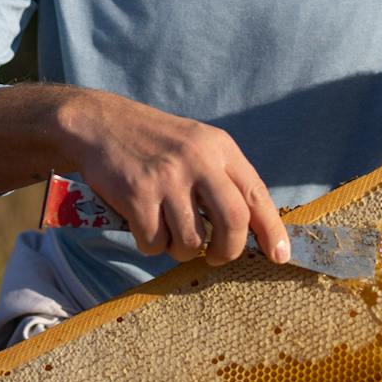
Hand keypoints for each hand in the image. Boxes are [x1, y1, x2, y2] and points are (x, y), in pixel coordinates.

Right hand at [55, 91, 288, 266]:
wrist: (101, 124)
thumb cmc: (155, 142)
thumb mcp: (198, 146)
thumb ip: (224, 179)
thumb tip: (252, 228)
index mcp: (219, 148)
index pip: (256, 194)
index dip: (272, 230)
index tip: (280, 257)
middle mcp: (197, 161)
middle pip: (232, 222)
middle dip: (228, 251)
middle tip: (217, 257)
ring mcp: (166, 178)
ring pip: (191, 241)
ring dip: (181, 250)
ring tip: (170, 234)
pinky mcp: (137, 195)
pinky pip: (154, 242)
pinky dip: (151, 245)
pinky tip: (143, 225)